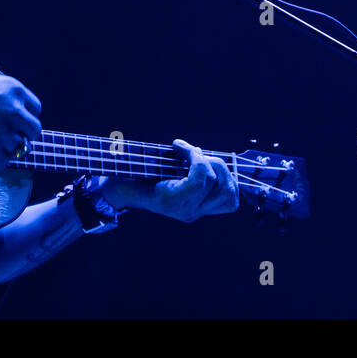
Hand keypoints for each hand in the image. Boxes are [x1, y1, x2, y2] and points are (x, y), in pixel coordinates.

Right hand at [0, 69, 40, 170]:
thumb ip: (6, 96)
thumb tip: (15, 111)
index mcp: (14, 89)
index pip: (36, 109)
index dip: (25, 116)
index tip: (17, 121)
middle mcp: (14, 110)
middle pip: (34, 130)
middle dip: (24, 134)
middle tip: (10, 135)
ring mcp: (3, 131)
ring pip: (19, 148)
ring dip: (7, 147)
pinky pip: (4, 162)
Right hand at [101, 138, 237, 221]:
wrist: (127, 192)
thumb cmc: (133, 173)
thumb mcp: (146, 162)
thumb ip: (173, 157)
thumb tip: (196, 151)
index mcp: (171, 201)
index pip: (201, 179)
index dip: (196, 156)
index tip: (178, 144)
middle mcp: (188, 211)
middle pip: (220, 186)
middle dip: (212, 163)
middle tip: (193, 152)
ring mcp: (197, 212)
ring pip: (229, 194)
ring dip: (222, 172)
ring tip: (204, 159)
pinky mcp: (202, 209)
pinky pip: (227, 199)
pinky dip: (225, 181)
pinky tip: (211, 169)